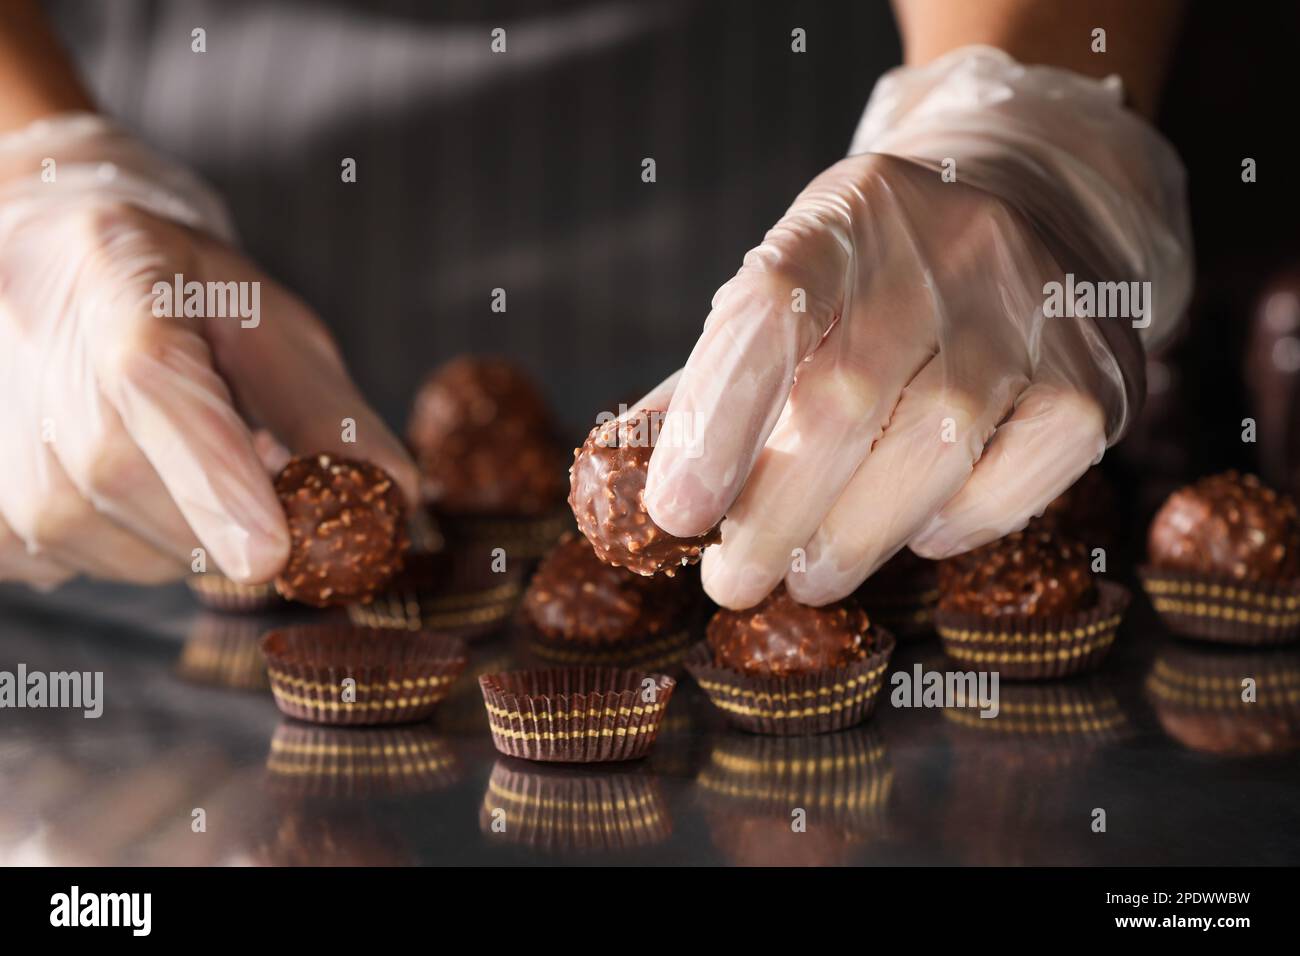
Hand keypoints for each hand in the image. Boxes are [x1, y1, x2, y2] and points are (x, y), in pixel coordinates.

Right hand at [0, 115, 416, 587]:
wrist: (62, 268)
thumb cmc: (186, 299)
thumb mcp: (270, 324)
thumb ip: (327, 412)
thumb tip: (393, 498)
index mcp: (120, 283)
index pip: (154, 388)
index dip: (212, 478)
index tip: (270, 554)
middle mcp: (30, 355)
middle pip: (131, 484)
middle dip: (220, 511)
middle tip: (247, 466)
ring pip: (116, 545)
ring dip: (181, 531)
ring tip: (178, 456)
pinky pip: (78, 563)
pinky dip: (130, 542)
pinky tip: (130, 480)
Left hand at [643, 47, 1191, 608]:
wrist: (1034, 207)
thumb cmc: (877, 279)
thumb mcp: (789, 291)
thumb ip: (709, 380)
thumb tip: (615, 477)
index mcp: (841, 221)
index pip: (766, 315)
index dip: (714, 424)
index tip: (674, 516)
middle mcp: (943, 249)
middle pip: (843, 406)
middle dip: (772, 520)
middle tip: (733, 583)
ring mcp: (1030, 306)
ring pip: (932, 453)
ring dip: (852, 540)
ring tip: (808, 575)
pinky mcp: (1094, 371)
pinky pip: (1017, 477)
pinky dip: (956, 526)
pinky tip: (917, 531)